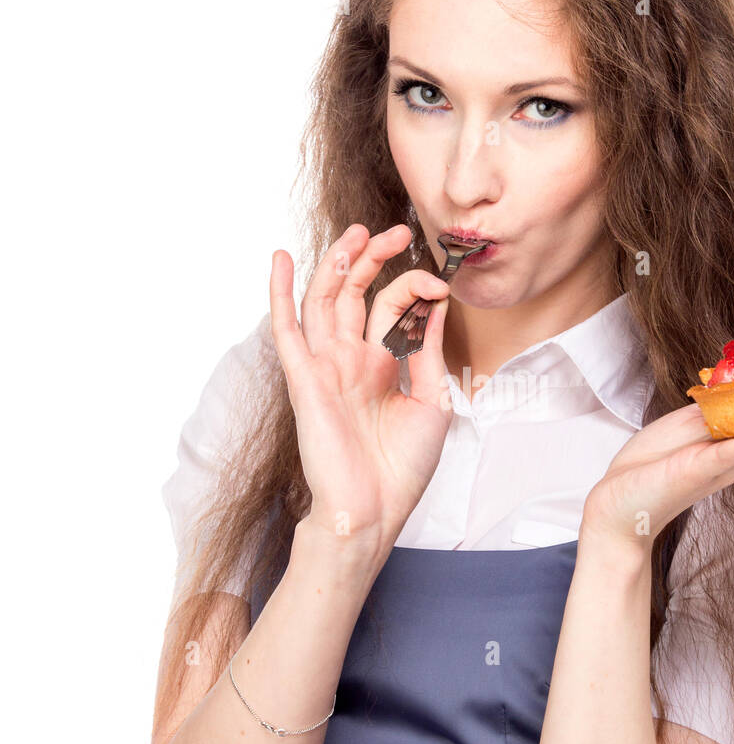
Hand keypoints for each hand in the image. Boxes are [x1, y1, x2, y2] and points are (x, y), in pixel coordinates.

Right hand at [269, 222, 451, 552]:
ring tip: (356, 232)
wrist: (374, 511)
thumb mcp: (432, 402)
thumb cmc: (401, 468)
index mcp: (381, 365)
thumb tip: (435, 306)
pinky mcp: (305, 380)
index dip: (416, 290)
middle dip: (374, 259)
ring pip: (324, 302)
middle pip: (355, 293)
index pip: (393, 309)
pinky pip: (288, 332)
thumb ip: (427, 353)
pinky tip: (282, 260)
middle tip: (397, 231)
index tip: (442, 285)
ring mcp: (326, 367)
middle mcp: (351, 360)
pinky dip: (282, 295)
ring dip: (336, 264)